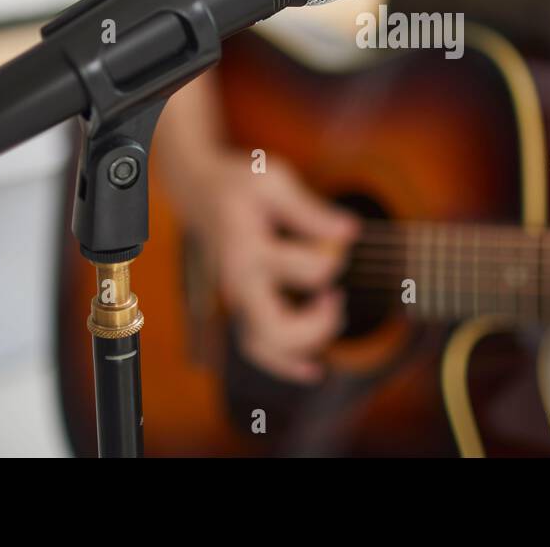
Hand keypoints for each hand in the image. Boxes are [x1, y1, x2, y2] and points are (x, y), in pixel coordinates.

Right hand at [171, 150, 358, 384]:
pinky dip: (286, 364)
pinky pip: (258, 348)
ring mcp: (236, 298)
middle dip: (317, 323)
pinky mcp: (240, 305)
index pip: (307, 270)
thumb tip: (350, 234)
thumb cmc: (240, 185)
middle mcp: (239, 281)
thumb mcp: (274, 181)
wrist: (199, 192)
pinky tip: (314, 368)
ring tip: (331, 315)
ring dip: (305, 345)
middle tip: (337, 298)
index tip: (341, 236)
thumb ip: (311, 210)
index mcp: (249, 247)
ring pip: (264, 347)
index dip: (334, 256)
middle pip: (274, 328)